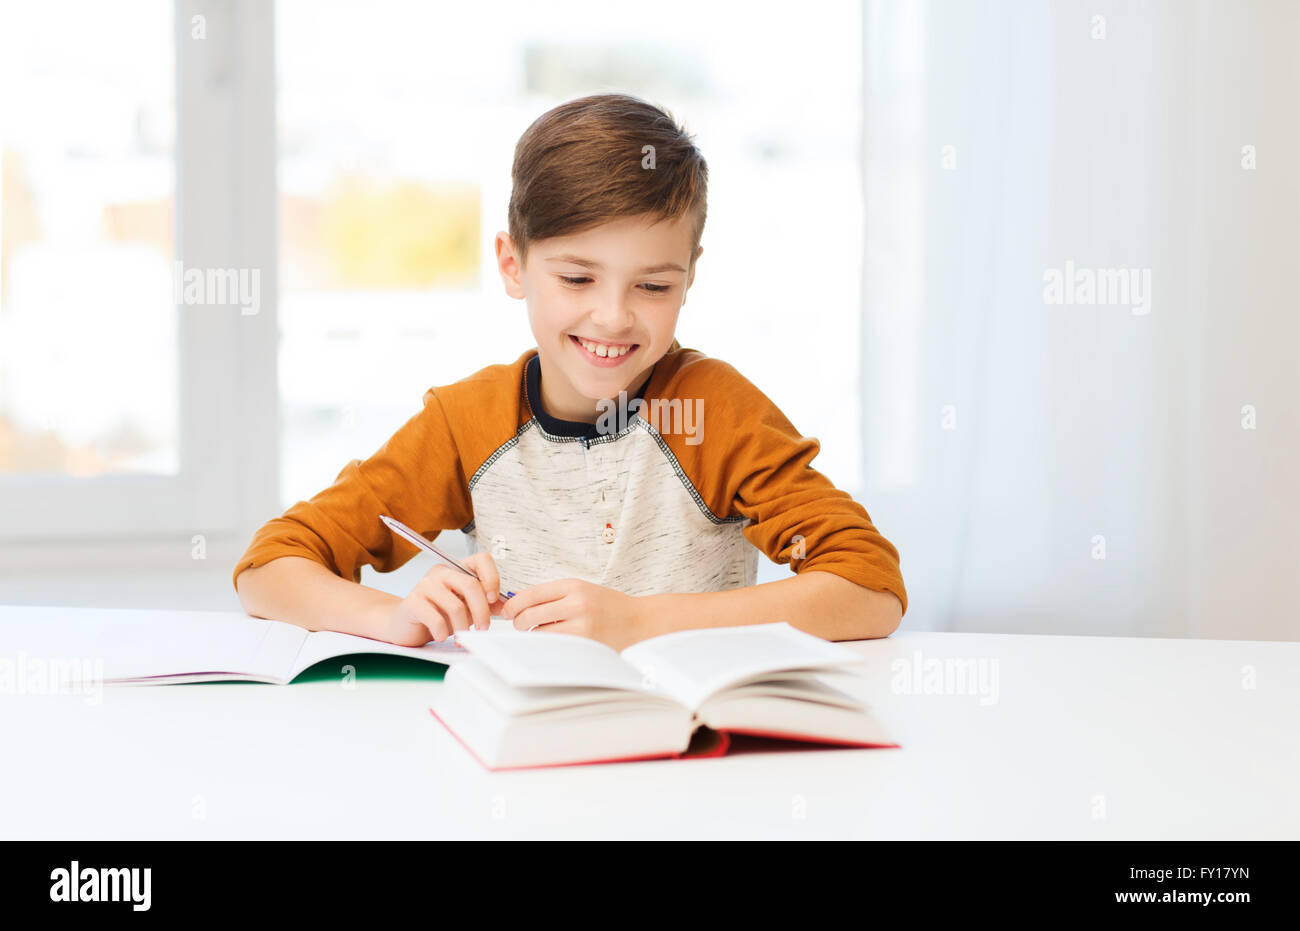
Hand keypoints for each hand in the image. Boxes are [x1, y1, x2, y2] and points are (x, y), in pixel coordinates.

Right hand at [377, 552, 507, 645]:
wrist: (406, 626)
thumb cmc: (439, 615)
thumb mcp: (466, 607)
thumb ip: (486, 604)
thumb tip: (507, 606)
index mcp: (457, 569)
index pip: (482, 559)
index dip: (492, 578)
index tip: (493, 599)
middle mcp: (441, 572)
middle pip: (471, 585)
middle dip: (482, 611)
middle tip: (484, 629)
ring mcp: (425, 585)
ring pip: (455, 606)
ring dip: (463, 628)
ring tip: (462, 638)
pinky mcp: (412, 602)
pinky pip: (436, 619)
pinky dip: (443, 632)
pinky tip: (442, 636)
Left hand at [499, 578, 645, 649]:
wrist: (640, 621)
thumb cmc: (608, 606)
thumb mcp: (583, 590)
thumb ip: (554, 595)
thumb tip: (517, 602)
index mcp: (574, 586)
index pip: (531, 594)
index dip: (513, 604)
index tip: (507, 611)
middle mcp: (577, 603)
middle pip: (529, 614)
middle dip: (518, 622)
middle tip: (519, 625)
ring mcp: (581, 626)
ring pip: (539, 633)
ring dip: (533, 635)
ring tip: (539, 633)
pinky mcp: (585, 644)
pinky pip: (553, 646)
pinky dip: (547, 645)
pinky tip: (552, 643)